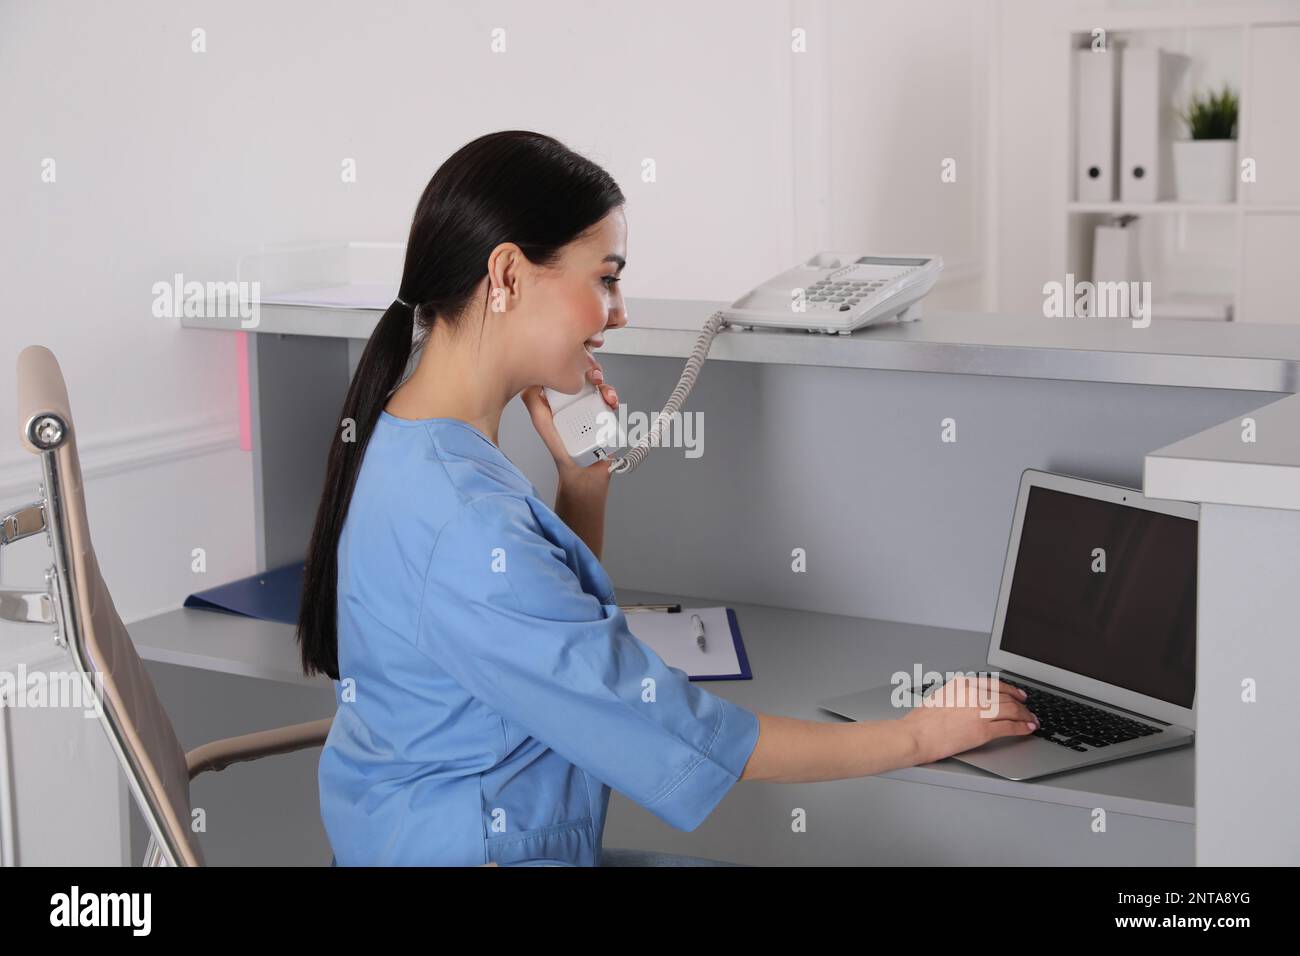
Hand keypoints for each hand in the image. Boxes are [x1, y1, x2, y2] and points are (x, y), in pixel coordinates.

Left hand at [521, 364, 619, 489]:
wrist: (586, 474)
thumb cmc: (562, 453)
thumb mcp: (543, 425)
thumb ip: (534, 403)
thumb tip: (529, 380)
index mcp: (557, 401)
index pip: (565, 376)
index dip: (572, 366)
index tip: (578, 366)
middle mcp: (572, 403)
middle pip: (584, 378)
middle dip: (593, 374)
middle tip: (596, 379)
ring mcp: (588, 409)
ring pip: (599, 388)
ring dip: (606, 387)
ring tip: (607, 396)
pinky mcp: (602, 416)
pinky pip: (609, 402)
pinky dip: (613, 399)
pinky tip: (612, 404)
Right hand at [900, 675, 1037, 764]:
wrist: (915, 735)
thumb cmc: (921, 721)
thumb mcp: (940, 697)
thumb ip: (958, 695)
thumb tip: (970, 702)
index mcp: (963, 684)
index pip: (995, 684)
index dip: (1011, 690)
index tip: (1018, 695)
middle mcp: (974, 694)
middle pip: (1007, 697)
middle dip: (1022, 705)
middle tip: (1029, 710)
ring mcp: (980, 711)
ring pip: (1013, 710)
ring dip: (1026, 716)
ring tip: (1032, 721)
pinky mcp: (983, 729)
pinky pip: (1010, 727)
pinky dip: (1022, 728)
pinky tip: (1027, 729)